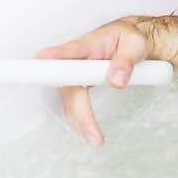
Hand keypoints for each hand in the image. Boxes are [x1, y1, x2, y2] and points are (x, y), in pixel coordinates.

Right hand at [36, 18, 149, 145]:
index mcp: (90, 44)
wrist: (130, 41)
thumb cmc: (129, 38)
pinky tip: (89, 133)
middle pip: (70, 86)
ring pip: (71, 99)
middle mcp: (78, 60)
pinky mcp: (79, 85)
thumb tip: (117, 80)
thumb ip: (126, 61)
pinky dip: (82, 120)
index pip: (71, 50)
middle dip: (79, 111)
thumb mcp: (135, 45)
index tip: (42, 58)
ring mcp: (76, 73)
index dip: (55, 55)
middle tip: (92, 134)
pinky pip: (76, 103)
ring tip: (95, 139)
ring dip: (81, 121)